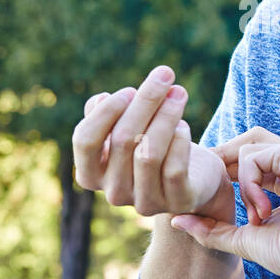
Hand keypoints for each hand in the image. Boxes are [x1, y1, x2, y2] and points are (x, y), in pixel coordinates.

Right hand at [71, 65, 231, 220]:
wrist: (194, 176)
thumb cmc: (151, 144)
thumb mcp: (126, 127)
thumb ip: (106, 113)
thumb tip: (102, 99)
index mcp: (91, 174)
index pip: (85, 140)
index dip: (106, 112)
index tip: (130, 90)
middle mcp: (114, 193)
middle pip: (122, 140)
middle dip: (146, 101)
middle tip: (165, 75)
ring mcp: (144, 203)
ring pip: (148, 154)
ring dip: (166, 116)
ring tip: (179, 93)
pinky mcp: (176, 203)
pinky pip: (173, 169)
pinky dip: (179, 142)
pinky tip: (184, 126)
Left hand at [170, 130, 279, 278]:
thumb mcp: (244, 237)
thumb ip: (212, 227)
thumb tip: (175, 220)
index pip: (255, 157)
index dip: (230, 170)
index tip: (214, 190)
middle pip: (251, 140)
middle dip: (226, 161)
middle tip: (212, 186)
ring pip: (247, 149)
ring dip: (242, 184)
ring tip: (255, 216)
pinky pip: (253, 157)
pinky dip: (250, 185)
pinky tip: (263, 211)